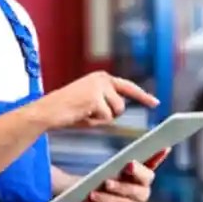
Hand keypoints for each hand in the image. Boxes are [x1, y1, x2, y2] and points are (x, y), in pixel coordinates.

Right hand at [30, 71, 157, 130]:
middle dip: (110, 114)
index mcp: (102, 78)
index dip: (143, 96)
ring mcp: (99, 88)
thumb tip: (118, 112)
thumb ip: (105, 103)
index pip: (127, 87)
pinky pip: (105, 118)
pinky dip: (93, 122)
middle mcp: (103, 79)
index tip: (155, 103)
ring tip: (83, 114)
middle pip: (121, 106)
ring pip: (115, 113)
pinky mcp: (95, 98)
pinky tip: (80, 116)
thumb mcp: (90, 103)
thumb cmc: (66, 111)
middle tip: (89, 114)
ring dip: (101, 119)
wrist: (46, 111)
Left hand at [79, 148, 170, 201]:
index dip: (140, 170)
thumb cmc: (104, 175)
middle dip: (121, 187)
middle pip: (138, 192)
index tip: (129, 164)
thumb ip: (126, 159)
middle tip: (106, 182)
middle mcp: (143, 192)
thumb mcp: (112, 165)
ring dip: (107, 200)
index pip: (148, 174)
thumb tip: (157, 150)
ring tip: (92, 195)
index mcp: (143, 176)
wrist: (87, 193)